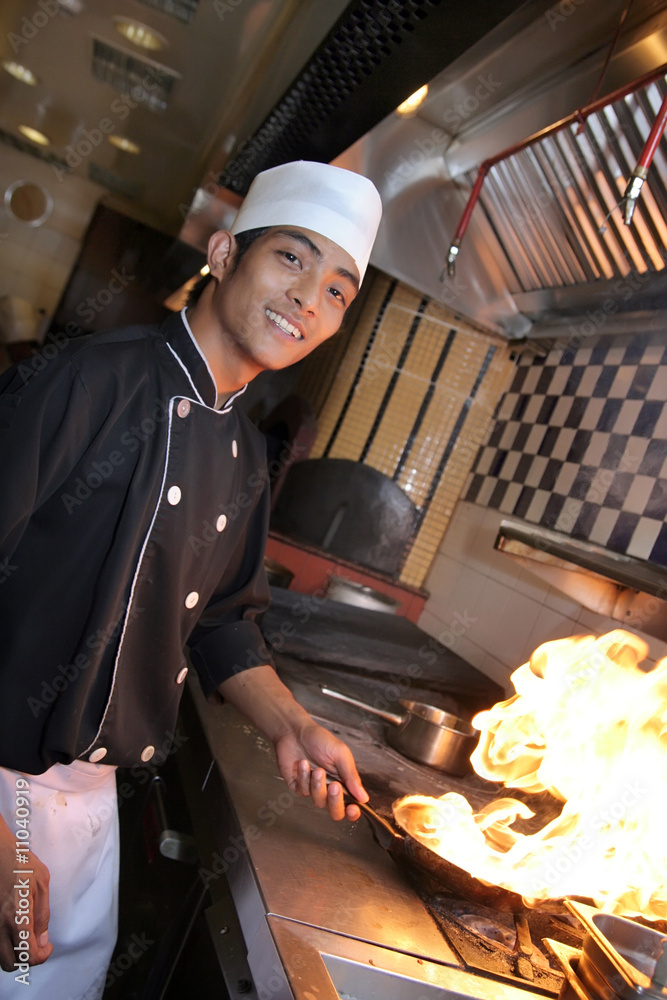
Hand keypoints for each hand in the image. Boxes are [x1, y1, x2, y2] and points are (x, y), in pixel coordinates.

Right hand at [0, 815, 51, 970]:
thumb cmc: (18, 862)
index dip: (42, 956)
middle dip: (25, 959)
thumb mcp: (41, 882)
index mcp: (17, 916)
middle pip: (10, 963)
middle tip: (35, 945)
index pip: (29, 954)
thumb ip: (43, 913)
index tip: (47, 947)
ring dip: (12, 953)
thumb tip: (43, 938)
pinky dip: (2, 943)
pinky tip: (11, 930)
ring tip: (24, 938)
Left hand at [274, 720, 368, 821]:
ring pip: (319, 802)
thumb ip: (352, 776)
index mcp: (343, 781)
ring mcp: (313, 789)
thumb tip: (364, 798)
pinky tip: (303, 763)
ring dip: (318, 785)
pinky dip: (304, 777)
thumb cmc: (319, 739)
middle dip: (335, 801)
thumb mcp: (340, 754)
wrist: (295, 731)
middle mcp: (329, 789)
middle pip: (335, 812)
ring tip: (317, 769)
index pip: (351, 805)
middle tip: (334, 786)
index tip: (353, 809)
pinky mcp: (298, 787)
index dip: (353, 812)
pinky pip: (303, 791)